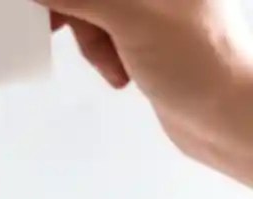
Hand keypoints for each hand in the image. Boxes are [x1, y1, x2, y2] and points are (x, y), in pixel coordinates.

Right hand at [36, 0, 252, 183]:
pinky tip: (121, 72)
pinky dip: (104, 53)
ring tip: (114, 65)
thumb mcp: (132, 21)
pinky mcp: (148, 36)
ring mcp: (155, 11)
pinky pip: (107, 34)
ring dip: (93, 41)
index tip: (46, 4)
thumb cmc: (201, 65)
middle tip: (59, 30)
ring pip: (96, 11)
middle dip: (80, 14)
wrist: (225, 116)